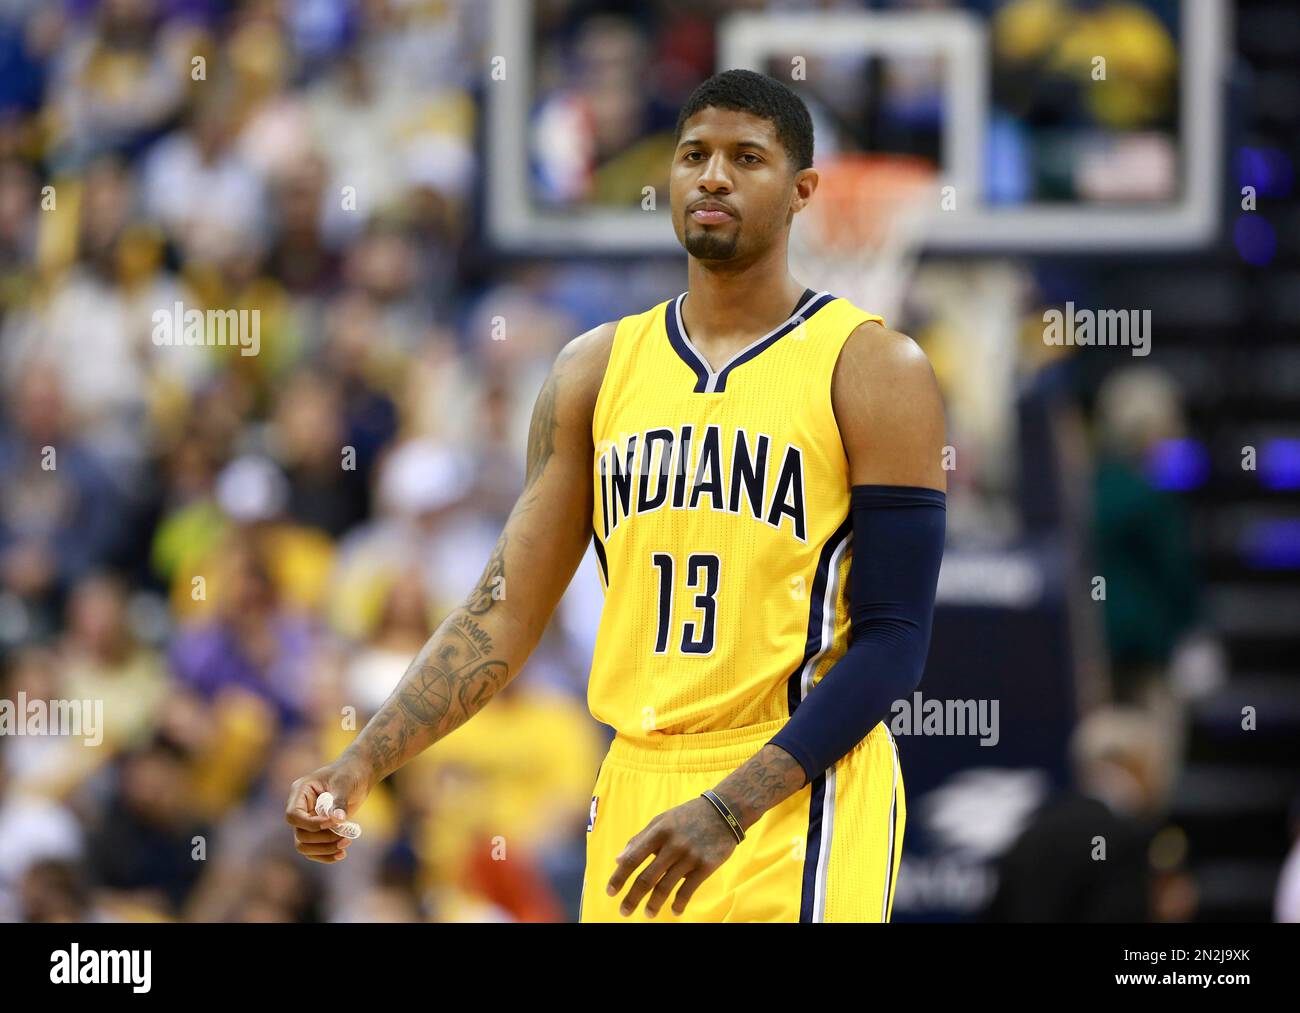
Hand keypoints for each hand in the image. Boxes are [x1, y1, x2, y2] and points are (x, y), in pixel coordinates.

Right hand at [284, 758, 371, 863]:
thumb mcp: (345, 784)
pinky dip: (326, 855)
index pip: (293, 815)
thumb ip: (339, 801)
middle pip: (300, 834)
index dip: (311, 824)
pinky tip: (342, 854)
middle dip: (323, 839)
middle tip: (345, 838)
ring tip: (346, 844)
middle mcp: (301, 808)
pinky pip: (314, 849)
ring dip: (325, 849)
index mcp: (300, 792)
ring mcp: (308, 820)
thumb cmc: (350, 774)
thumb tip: (338, 820)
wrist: (359, 776)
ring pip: (304, 845)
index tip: (333, 823)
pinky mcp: (317, 830)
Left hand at [606, 796, 738, 917]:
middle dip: (632, 898)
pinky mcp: (706, 866)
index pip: (633, 858)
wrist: (723, 811)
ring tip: (648, 914)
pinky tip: (675, 910)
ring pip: (666, 887)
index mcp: (658, 832)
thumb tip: (618, 860)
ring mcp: (690, 856)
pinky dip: (679, 903)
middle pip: (647, 878)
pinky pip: (688, 890)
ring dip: (654, 904)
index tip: (610, 892)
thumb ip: (640, 839)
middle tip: (623, 911)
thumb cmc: (687, 816)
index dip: (619, 877)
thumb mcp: (661, 821)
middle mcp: (672, 845)